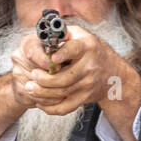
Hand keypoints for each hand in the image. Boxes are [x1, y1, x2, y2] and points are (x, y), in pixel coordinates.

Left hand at [19, 25, 134, 115]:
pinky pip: (66, 107)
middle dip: (45, 79)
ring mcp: (88, 84)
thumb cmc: (89, 50)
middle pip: (65, 78)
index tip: (53, 58)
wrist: (111, 72)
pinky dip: (51, 108)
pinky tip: (40, 103)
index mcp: (87, 47)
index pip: (75, 50)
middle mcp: (89, 66)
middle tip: (32, 75)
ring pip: (62, 93)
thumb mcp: (81, 35)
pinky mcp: (85, 98)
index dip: (64, 54)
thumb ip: (64, 32)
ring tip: (29, 88)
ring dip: (42, 93)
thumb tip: (48, 33)